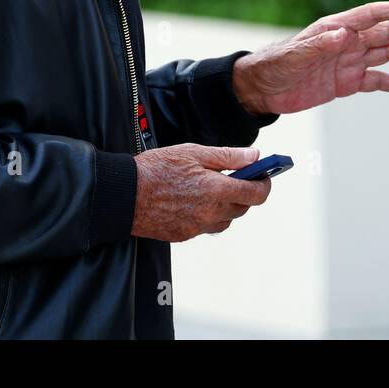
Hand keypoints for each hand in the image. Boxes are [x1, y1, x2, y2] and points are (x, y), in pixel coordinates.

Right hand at [130, 144, 271, 242]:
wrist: (123, 196)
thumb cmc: (155, 169)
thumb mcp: (193, 152)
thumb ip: (227, 156)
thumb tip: (254, 156)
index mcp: (216, 190)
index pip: (256, 193)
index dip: (265, 184)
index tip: (265, 175)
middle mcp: (210, 213)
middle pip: (243, 207)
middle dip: (245, 192)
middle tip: (236, 176)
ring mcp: (197, 227)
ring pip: (226, 220)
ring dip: (227, 205)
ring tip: (212, 187)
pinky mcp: (184, 235)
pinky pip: (207, 226)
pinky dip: (209, 214)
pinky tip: (195, 199)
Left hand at [231, 0, 388, 116]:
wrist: (262, 89)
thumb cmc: (275, 64)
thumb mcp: (296, 55)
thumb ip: (321, 45)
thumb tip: (345, 35)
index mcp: (337, 28)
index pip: (373, 14)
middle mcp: (348, 42)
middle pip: (387, 34)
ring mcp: (350, 62)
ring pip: (387, 54)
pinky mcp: (347, 82)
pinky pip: (377, 80)